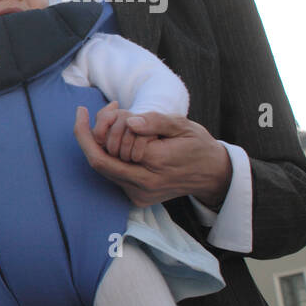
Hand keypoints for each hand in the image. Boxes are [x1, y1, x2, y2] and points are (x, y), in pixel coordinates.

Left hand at [74, 106, 231, 207]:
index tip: (94, 107)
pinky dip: (110, 155)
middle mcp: (144, 184)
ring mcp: (139, 194)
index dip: (102, 124)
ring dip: (100, 145)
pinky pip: (112, 175)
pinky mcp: (137, 198)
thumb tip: (130, 122)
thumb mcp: (183, 125)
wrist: (213, 175)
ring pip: (103, 169)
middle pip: (99, 161)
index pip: (113, 144)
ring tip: (115, 122)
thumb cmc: (198, 145)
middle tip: (105, 112)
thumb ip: (156, 121)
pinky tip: (121, 139)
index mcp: (157, 163)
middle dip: (92, 135)